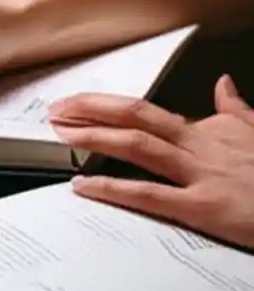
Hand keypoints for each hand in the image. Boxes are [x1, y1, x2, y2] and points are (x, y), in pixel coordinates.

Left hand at [48, 75, 253, 248]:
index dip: (109, 107)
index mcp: (213, 131)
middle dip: (92, 109)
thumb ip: (237, 111)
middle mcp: (203, 146)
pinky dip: (112, 188)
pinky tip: (82, 185)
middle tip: (55, 108)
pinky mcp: (205, 207)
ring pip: (138, 145)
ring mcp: (203, 175)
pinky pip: (150, 194)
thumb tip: (223, 83)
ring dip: (94, 135)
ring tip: (60, 131)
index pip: (151, 112)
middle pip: (138, 116)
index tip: (78, 104)